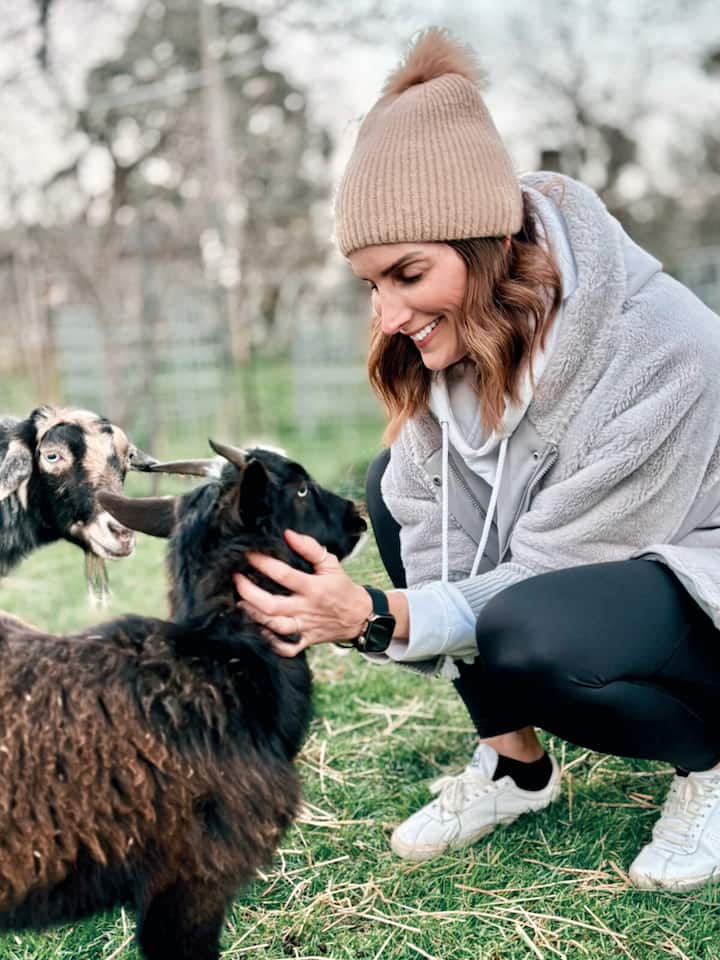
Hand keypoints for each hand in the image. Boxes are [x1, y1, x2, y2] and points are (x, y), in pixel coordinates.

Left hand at [233, 529, 371, 657]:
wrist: (360, 617)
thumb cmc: (342, 587)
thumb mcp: (331, 563)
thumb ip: (310, 548)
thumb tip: (288, 534)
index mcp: (314, 587)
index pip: (284, 574)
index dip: (263, 563)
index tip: (247, 554)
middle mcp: (307, 608)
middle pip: (271, 605)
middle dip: (248, 592)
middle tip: (236, 579)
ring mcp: (305, 627)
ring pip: (274, 626)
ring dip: (253, 615)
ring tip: (239, 602)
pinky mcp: (305, 641)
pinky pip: (286, 648)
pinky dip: (270, 643)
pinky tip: (257, 630)